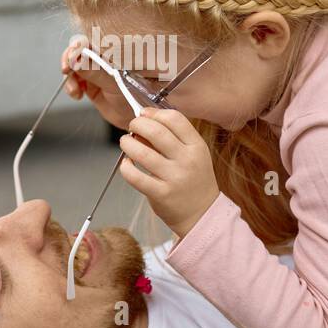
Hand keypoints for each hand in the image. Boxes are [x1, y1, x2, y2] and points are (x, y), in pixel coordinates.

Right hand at [60, 43, 135, 129]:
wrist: (135, 116)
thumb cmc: (134, 95)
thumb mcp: (113, 82)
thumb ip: (94, 71)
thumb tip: (77, 60)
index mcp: (108, 54)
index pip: (87, 43)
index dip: (75, 48)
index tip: (70, 57)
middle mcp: (99, 62)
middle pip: (76, 54)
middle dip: (68, 61)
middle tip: (66, 70)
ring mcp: (93, 74)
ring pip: (72, 69)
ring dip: (69, 79)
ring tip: (75, 90)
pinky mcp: (89, 86)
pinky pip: (74, 83)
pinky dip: (71, 88)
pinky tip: (77, 94)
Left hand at [118, 108, 219, 237]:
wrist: (202, 214)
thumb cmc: (193, 181)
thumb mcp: (191, 155)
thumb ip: (171, 138)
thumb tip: (142, 123)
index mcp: (197, 146)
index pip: (174, 119)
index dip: (154, 113)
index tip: (144, 114)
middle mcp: (187, 160)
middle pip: (156, 131)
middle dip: (137, 124)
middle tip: (132, 127)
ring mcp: (174, 178)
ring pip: (142, 152)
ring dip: (127, 143)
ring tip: (126, 143)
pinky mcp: (161, 194)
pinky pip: (135, 176)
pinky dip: (125, 167)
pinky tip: (127, 165)